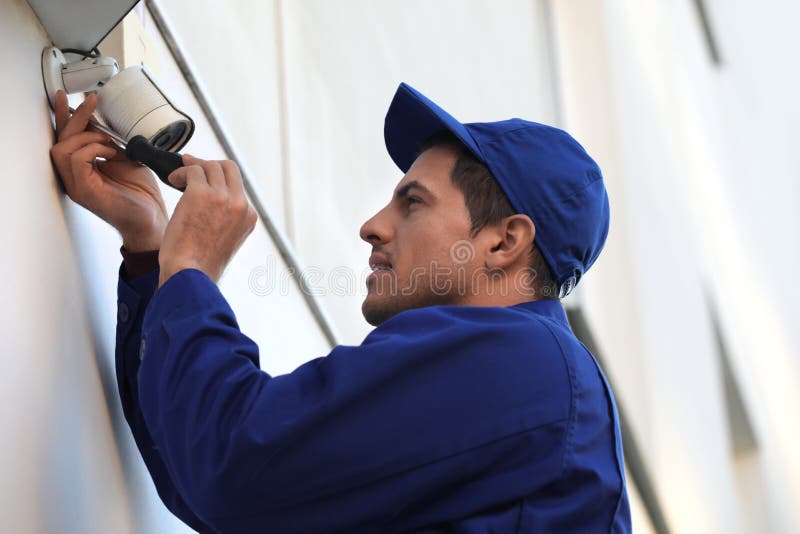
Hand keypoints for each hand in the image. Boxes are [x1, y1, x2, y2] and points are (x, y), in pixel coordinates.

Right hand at [50, 90, 167, 250]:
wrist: (153, 220)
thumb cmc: (141, 195)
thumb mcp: (126, 158)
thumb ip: (110, 143)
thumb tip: (100, 122)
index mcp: (83, 169)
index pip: (65, 139)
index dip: (63, 116)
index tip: (66, 96)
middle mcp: (75, 177)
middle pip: (60, 140)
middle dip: (75, 118)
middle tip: (91, 103)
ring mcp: (78, 185)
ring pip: (62, 149)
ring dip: (87, 137)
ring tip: (110, 144)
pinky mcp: (85, 191)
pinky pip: (76, 160)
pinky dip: (93, 150)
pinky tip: (111, 154)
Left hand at [158, 156, 257, 286]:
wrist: (191, 274)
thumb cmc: (201, 264)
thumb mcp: (226, 241)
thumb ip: (226, 220)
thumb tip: (210, 202)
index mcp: (248, 217)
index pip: (237, 187)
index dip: (219, 180)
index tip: (205, 180)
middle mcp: (239, 204)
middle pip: (228, 168)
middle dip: (209, 165)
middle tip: (192, 168)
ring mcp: (221, 197)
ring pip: (210, 166)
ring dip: (192, 168)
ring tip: (178, 178)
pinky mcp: (200, 193)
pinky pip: (192, 170)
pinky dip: (180, 172)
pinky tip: (172, 180)